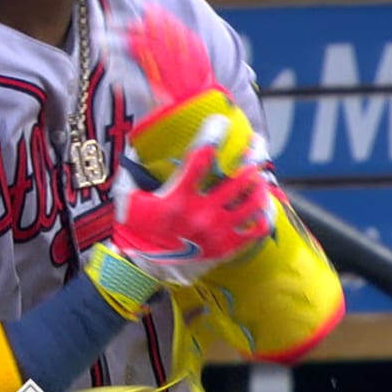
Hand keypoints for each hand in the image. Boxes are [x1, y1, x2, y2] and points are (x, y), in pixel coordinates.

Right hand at [110, 114, 272, 284]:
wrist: (142, 269)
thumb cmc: (135, 229)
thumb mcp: (127, 197)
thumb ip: (133, 168)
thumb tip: (139, 140)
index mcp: (177, 198)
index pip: (202, 157)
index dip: (214, 134)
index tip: (221, 121)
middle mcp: (201, 214)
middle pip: (240, 178)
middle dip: (253, 155)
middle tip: (257, 143)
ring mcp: (216, 232)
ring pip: (253, 202)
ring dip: (260, 182)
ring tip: (261, 171)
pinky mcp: (225, 248)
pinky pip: (256, 230)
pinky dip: (264, 213)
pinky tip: (263, 201)